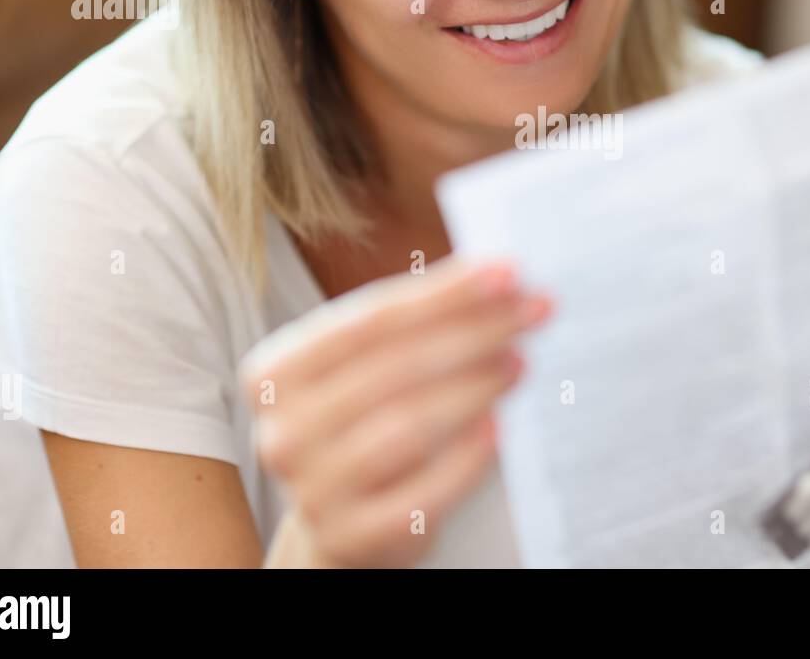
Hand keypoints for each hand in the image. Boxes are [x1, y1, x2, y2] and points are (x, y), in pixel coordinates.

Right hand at [239, 257, 550, 566]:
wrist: (345, 522)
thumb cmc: (367, 422)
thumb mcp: (371, 368)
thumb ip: (417, 324)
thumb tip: (501, 281)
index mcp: (276, 373)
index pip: (370, 319)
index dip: (444, 293)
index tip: (507, 273)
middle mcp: (284, 431)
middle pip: (394, 367)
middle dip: (474, 332)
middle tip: (532, 313)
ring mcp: (312, 489)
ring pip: (407, 426)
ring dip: (474, 388)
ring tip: (518, 363)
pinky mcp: (351, 536)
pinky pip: (422, 491)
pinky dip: (467, 457)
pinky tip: (498, 426)